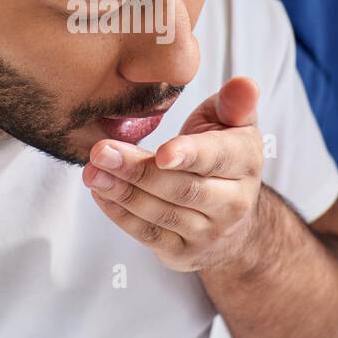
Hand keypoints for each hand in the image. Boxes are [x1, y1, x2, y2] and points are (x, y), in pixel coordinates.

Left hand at [82, 76, 263, 272]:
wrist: (231, 215)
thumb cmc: (222, 152)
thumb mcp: (232, 123)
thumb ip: (234, 102)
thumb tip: (243, 84)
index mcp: (246, 161)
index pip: (217, 158)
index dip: (189, 155)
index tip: (161, 152)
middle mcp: (233, 202)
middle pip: (182, 188)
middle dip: (138, 170)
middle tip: (100, 151)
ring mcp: (209, 233)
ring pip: (161, 214)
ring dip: (121, 192)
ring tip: (91, 171)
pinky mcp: (183, 253)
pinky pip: (147, 234)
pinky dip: (120, 214)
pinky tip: (100, 192)